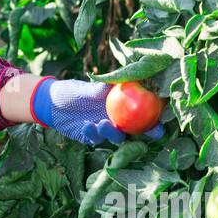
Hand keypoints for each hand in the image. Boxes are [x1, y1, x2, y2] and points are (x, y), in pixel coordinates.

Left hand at [30, 78, 163, 145]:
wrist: (51, 102)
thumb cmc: (74, 90)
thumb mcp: (91, 87)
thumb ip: (106, 87)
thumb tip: (126, 78)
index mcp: (122, 106)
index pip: (144, 113)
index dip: (157, 116)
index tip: (166, 116)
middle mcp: (117, 120)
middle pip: (138, 130)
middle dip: (147, 133)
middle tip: (150, 132)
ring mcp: (106, 130)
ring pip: (117, 137)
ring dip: (113, 132)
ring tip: (103, 124)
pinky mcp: (92, 138)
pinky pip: (96, 139)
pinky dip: (92, 133)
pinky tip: (87, 125)